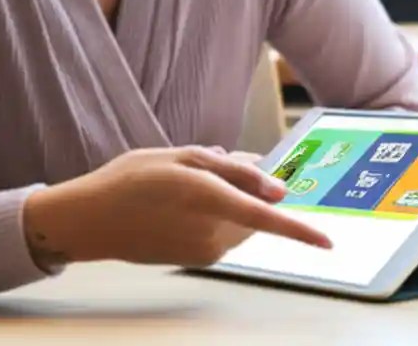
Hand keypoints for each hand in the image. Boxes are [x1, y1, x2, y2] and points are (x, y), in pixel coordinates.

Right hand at [23, 146, 330, 270]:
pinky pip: (226, 234)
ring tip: (188, 188)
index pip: (264, 217)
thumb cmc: (131, 180)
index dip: (299, 229)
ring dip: (234, 204)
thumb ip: (234, 169)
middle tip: (214, 168)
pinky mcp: (197, 260)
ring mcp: (203, 250)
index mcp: (206, 199)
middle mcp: (209, 231)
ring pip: (243, 223)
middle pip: (256, 212)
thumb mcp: (182, 156)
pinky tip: (184, 206)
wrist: (90, 220)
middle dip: (251, 191)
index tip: (326, 240)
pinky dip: (220, 217)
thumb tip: (275, 188)